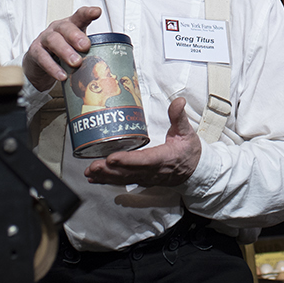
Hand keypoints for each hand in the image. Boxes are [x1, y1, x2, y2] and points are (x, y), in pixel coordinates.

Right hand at [22, 6, 101, 90]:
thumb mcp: (77, 49)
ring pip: (53, 40)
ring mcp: (44, 39)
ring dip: (65, 51)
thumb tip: (111, 60)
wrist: (38, 64)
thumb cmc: (61, 53)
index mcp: (70, 25)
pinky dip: (53, 67)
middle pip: (65, 27)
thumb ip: (90, 50)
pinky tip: (62, 76)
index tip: (97, 12)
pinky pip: (42, 58)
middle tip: (86, 46)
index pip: (79, 16)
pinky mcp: (35, 52)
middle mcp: (57, 29)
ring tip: (75, 63)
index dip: (88, 13)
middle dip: (76, 36)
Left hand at [84, 97, 200, 187]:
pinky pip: (123, 181)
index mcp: (164, 158)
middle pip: (128, 172)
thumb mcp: (187, 132)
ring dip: (105, 176)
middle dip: (109, 170)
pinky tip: (94, 179)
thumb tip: (178, 101)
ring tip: (89, 172)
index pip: (144, 160)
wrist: (194, 171)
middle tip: (92, 166)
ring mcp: (146, 178)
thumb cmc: (189, 152)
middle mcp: (153, 171)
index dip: (127, 160)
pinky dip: (107, 180)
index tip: (112, 158)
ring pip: (123, 178)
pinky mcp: (141, 180)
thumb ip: (179, 117)